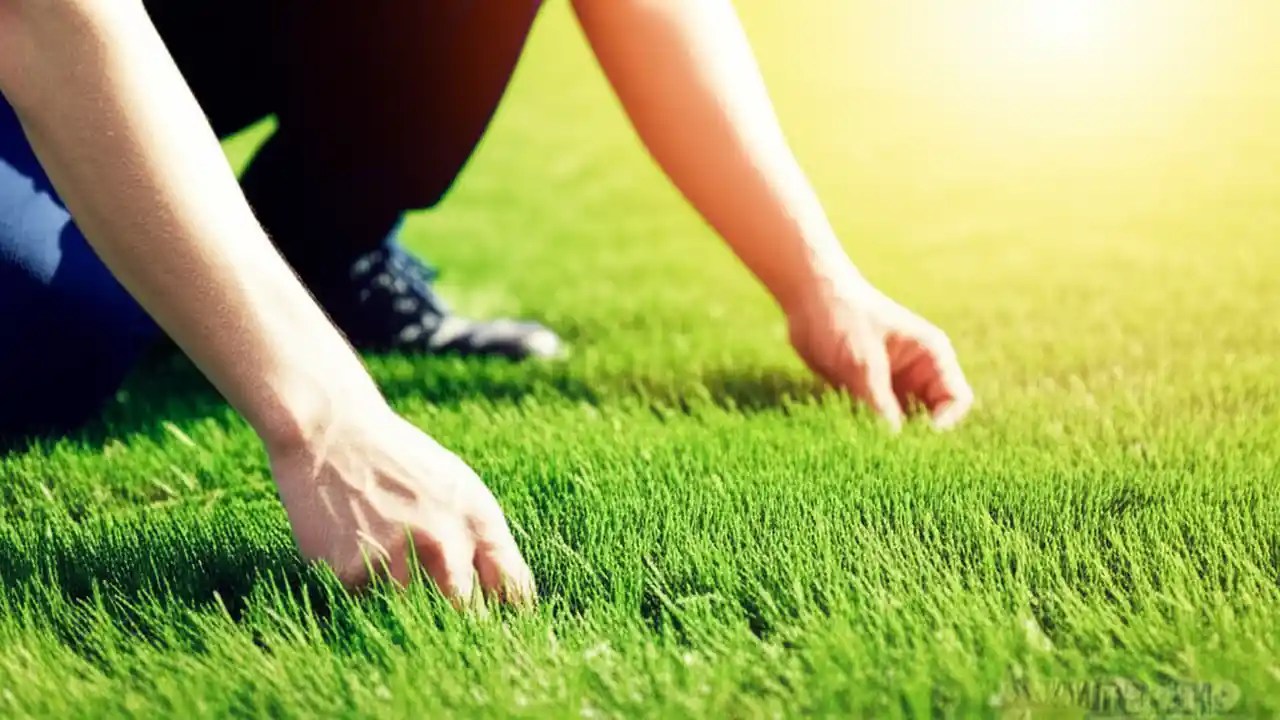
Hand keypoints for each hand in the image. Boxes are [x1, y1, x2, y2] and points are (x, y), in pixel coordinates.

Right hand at [265, 401, 534, 603]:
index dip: (508, 615)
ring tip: (381, 557)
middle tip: (444, 620)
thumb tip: (503, 602)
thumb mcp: (455, 488)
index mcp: (478, 518)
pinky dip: (361, 589)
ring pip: (413, 615)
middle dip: (460, 625)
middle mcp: (446, 540)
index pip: (513, 589)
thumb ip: (478, 539)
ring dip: (402, 604)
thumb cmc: (399, 461)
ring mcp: (399, 558)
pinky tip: (351, 548)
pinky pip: (366, 604)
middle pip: (468, 616)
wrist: (331, 432)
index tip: (499, 628)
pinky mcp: (354, 572)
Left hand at [786, 274, 973, 430]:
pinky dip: (864, 431)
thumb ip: (879, 403)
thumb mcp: (862, 361)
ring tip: (863, 445)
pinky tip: (847, 434)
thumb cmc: (842, 316)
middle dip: (912, 437)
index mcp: (931, 356)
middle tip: (887, 453)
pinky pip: (873, 422)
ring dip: (884, 437)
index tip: (915, 441)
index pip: (955, 400)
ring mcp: (892, 385)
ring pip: (899, 425)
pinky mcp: (867, 393)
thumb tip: (893, 444)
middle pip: (929, 419)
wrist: (807, 298)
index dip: (942, 425)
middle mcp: (917, 374)